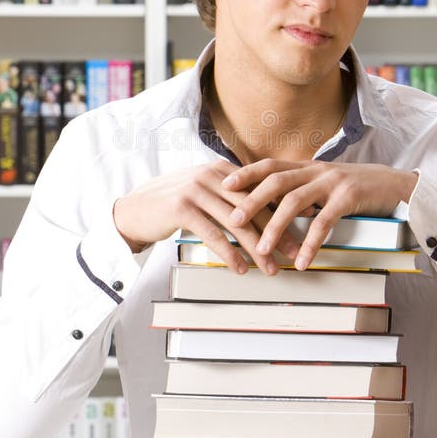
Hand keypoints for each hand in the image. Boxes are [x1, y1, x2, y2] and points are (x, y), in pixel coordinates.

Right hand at [113, 160, 300, 273]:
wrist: (135, 208)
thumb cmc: (173, 203)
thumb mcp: (204, 192)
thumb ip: (230, 196)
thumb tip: (264, 212)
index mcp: (221, 170)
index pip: (259, 190)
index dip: (282, 210)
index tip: (301, 228)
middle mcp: (211, 175)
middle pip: (253, 206)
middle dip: (276, 232)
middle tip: (292, 252)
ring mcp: (196, 189)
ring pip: (236, 223)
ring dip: (256, 249)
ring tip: (269, 268)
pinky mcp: (182, 207)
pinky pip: (213, 234)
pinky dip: (230, 254)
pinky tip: (240, 268)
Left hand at [222, 159, 417, 269]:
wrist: (397, 185)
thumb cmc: (358, 187)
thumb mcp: (326, 182)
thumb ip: (303, 187)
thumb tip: (274, 201)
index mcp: (307, 166)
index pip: (270, 165)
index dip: (246, 173)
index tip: (224, 185)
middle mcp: (316, 170)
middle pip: (275, 182)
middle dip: (251, 201)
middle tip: (232, 221)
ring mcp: (332, 182)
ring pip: (295, 202)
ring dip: (275, 227)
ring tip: (262, 249)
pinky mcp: (349, 197)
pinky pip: (324, 223)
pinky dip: (310, 243)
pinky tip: (301, 261)